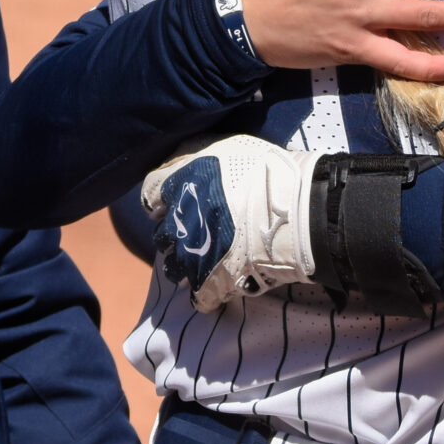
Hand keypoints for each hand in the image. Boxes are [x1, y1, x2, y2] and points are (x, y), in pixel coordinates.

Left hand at [142, 135, 318, 311]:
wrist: (293, 211)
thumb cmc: (267, 172)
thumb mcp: (229, 146)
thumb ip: (200, 155)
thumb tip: (184, 162)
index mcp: (181, 186)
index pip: (151, 194)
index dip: (160, 201)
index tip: (168, 205)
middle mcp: (179, 222)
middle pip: (161, 234)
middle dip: (173, 234)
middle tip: (193, 233)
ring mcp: (193, 255)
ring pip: (174, 268)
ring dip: (184, 266)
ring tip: (202, 264)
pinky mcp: (211, 284)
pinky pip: (199, 297)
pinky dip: (206, 295)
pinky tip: (217, 290)